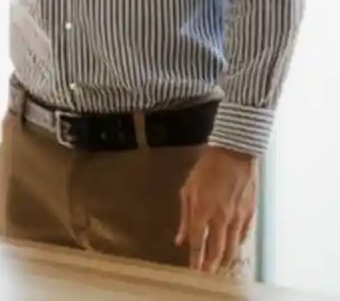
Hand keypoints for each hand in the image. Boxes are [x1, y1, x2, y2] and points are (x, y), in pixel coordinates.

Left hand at [175, 146, 257, 272]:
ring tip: (220, 269)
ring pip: (233, 248)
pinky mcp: (250, 214)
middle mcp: (221, 219)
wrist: (234, 155)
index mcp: (202, 212)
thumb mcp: (187, 190)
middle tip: (207, 275)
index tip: (193, 271)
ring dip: (226, 261)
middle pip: (217, 251)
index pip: (198, 243)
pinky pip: (244, 236)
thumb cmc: (206, 170)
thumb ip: (184, 217)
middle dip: (211, 266)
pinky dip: (238, 245)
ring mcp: (238, 218)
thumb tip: (180, 239)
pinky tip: (234, 249)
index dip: (195, 259)